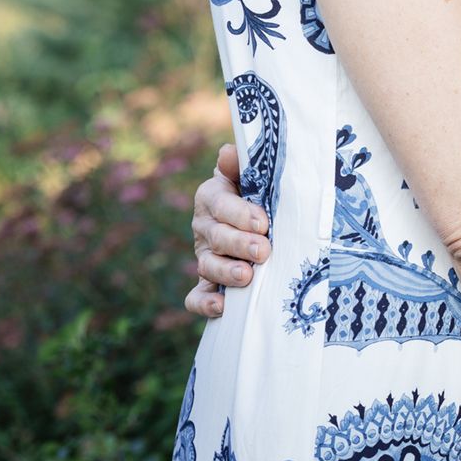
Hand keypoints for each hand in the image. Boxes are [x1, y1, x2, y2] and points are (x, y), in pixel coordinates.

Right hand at [183, 143, 272, 317]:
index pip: (220, 204)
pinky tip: (223, 307)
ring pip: (207, 266)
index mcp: (213, 198)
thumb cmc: (260, 190)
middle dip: (239, 244)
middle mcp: (205, 228)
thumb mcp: (253, 174)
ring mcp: (205, 257)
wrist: (262, 215)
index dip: (240, 214)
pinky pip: (196, 298)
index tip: (263, 222)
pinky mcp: (208, 284)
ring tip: (248, 276)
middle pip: (216, 237)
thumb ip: (242, 164)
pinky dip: (205, 304)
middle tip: (263, 250)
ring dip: (226, 272)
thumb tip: (229, 153)